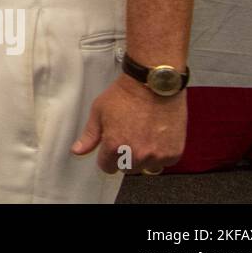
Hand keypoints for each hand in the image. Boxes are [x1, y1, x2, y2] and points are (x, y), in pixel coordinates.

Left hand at [71, 74, 187, 174]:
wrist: (154, 84)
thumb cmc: (127, 94)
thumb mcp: (99, 110)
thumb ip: (89, 135)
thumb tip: (78, 150)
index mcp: (114, 146)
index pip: (107, 167)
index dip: (107, 157)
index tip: (111, 148)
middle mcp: (136, 154)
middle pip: (126, 168)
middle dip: (125, 157)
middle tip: (129, 137)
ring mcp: (156, 155)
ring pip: (146, 167)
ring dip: (144, 157)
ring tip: (144, 136)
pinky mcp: (174, 153)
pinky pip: (165, 163)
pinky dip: (162, 154)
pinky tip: (157, 136)